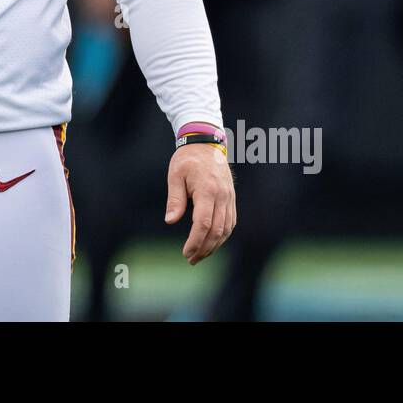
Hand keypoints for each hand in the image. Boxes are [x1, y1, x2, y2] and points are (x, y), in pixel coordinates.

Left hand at [165, 143, 235, 264]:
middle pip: (217, 231)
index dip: (195, 242)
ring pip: (226, 229)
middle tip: (191, 259)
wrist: (206, 143)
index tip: (186, 253)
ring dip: (214, 245)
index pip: (204, 223)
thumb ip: (175, 199)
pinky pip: (231, 222)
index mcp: (207, 190)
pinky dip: (223, 235)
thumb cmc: (187, 159)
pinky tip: (212, 243)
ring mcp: (229, 198)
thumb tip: (170, 221)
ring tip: (200, 255)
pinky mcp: (231, 198)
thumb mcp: (175, 175)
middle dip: (204, 248)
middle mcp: (222, 196)